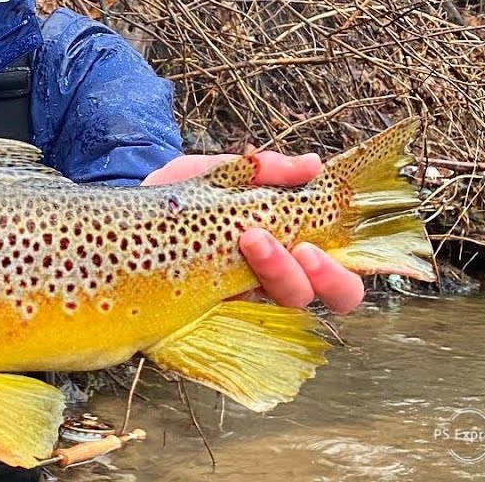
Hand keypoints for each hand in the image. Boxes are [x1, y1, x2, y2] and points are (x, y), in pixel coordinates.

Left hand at [142, 150, 363, 313]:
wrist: (131, 209)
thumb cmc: (183, 194)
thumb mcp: (221, 171)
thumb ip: (265, 169)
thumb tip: (312, 164)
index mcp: (293, 241)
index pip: (343, 262)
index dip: (353, 259)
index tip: (330, 227)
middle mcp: (279, 275)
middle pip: (334, 295)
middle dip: (328, 275)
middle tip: (301, 247)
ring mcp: (248, 296)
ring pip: (291, 304)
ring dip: (280, 272)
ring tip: (250, 238)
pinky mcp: (211, 311)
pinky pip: (240, 320)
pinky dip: (237, 295)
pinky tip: (220, 273)